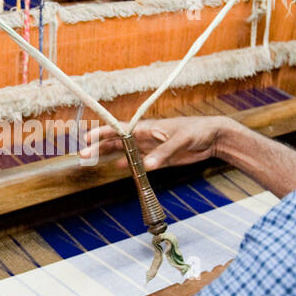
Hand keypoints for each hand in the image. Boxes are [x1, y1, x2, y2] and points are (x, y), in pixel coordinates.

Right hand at [80, 116, 231, 170]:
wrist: (213, 137)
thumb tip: (146, 166)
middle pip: (117, 142)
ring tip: (91, 161)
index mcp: (148, 127)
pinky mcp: (159, 158)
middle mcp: (146, 137)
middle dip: (99, 147)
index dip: (104, 133)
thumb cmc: (197, 131)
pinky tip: (117, 168)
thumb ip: (163, 153)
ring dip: (109, 156)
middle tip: (82, 154)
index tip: (89, 137)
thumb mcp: (180, 141)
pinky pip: (138, 162)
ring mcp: (151, 148)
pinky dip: (127, 165)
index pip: (120, 129)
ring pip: (124, 152)